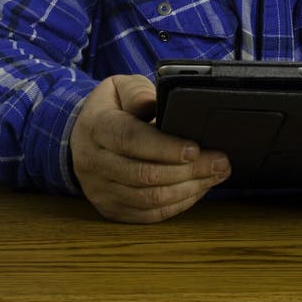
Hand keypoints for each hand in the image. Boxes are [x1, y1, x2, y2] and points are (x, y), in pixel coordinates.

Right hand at [70, 74, 230, 222]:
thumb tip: (156, 104)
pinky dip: (177, 204)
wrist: (82, 134)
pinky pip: (147, 214)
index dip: (164, 147)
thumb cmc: (111, 107)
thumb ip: (138, 92)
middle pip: (144, 174)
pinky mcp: (110, 208)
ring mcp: (99, 190)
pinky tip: (197, 189)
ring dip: (188, 189)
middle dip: (188, 171)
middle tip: (220, 162)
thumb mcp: (121, 87)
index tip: (195, 149)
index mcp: (96, 127)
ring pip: (148, 199)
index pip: (130, 140)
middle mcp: (93, 162)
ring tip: (216, 175)